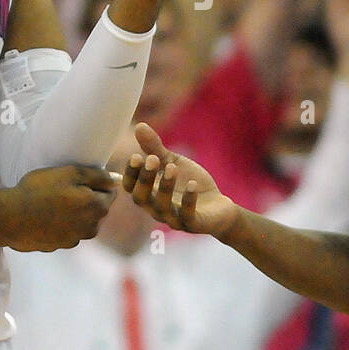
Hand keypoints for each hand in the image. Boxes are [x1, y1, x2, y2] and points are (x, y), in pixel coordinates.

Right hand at [4, 164, 118, 251]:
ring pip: (82, 221)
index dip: (95, 183)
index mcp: (97, 208)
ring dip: (74, 213)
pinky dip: (61, 224)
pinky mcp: (60, 246)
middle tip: (63, 189)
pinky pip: (67, 231)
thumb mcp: (71, 173)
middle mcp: (91, 228)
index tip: (77, 180)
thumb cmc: (40, 190)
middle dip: (86, 199)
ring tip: (52, 202)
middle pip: (97, 209)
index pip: (110, 193)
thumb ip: (98, 176)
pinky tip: (45, 216)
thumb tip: (117, 179)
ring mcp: (76, 239)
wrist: (11, 217)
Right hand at [121, 123, 238, 238]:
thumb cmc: (189, 184)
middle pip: (141, 198)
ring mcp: (173, 218)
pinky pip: (187, 215)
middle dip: (145, 178)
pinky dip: (188, 200)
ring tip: (172, 168)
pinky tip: (192, 184)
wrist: (218, 206)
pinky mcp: (193, 224)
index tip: (136, 156)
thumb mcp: (173, 163)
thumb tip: (139, 125)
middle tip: (153, 159)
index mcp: (148, 194)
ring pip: (162, 207)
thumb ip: (155, 148)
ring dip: (165, 187)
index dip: (131, 174)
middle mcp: (156, 208)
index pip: (130, 187)